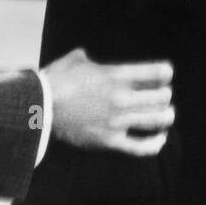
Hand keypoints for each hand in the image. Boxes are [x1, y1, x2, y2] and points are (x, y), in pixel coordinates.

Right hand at [44, 48, 173, 155]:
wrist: (39, 108)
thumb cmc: (55, 81)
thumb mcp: (74, 60)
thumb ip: (87, 58)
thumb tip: (85, 58)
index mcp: (116, 75)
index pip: (158, 72)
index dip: (166, 73)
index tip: (165, 74)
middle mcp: (121, 98)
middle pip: (162, 97)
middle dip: (165, 95)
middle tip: (162, 96)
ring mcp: (117, 121)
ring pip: (157, 120)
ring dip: (166, 117)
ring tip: (166, 115)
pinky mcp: (110, 141)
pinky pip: (142, 147)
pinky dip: (155, 144)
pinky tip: (160, 139)